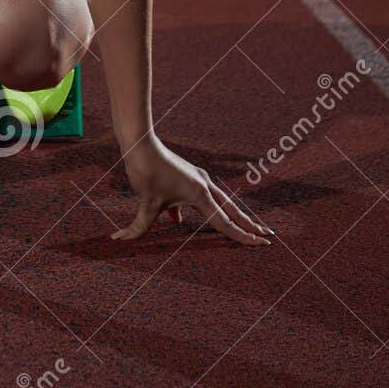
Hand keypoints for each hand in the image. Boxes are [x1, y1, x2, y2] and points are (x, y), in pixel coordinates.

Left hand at [112, 137, 272, 245]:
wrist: (140, 143)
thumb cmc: (146, 170)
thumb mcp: (145, 202)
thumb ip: (138, 226)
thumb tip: (120, 240)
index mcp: (200, 195)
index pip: (226, 223)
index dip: (244, 237)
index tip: (262, 244)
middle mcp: (204, 186)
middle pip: (232, 211)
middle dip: (249, 225)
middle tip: (268, 236)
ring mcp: (198, 179)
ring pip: (222, 203)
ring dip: (233, 216)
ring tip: (245, 227)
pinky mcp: (189, 175)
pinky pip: (203, 196)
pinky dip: (204, 208)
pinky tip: (176, 220)